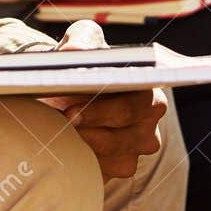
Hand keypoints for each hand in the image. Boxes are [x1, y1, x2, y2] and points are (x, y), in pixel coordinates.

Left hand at [46, 20, 166, 179]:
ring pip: (116, 154)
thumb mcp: (83, 43)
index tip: (71, 111)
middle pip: (126, 132)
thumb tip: (74, 52)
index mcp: (148, 86)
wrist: (69, 92)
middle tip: (62, 122)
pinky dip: (85, 160)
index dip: (104, 109)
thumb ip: (82, 40)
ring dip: (85, 144)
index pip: (138, 101)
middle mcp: (150, 118)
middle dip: (90, 126)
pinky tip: (69, 147)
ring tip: (60, 133)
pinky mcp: (124, 165)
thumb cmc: (83, 66)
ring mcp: (140, 144)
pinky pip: (107, 170)